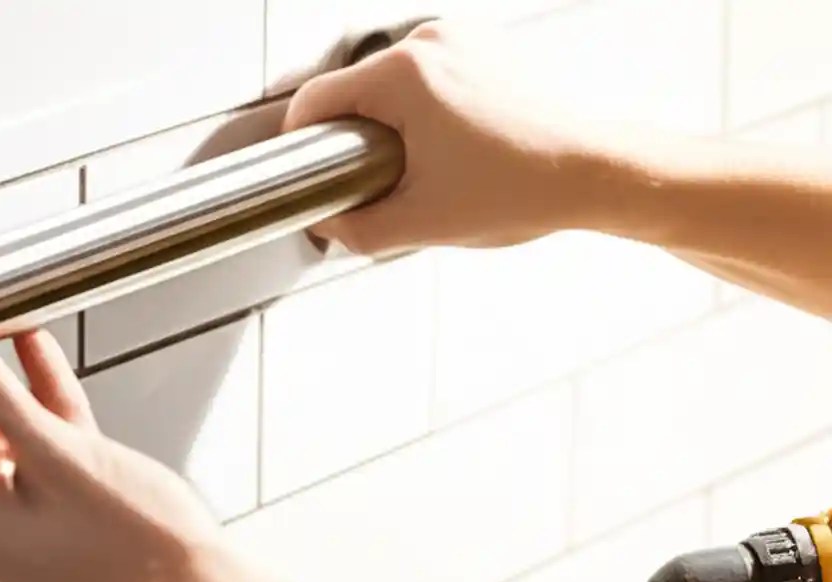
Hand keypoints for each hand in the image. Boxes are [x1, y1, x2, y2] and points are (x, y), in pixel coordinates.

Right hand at [284, 20, 610, 253]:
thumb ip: (356, 228)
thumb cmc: (523, 188)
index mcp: (403, 75)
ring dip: (391, 125)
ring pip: (388, 85)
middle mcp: (428, 42)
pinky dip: (424, 112)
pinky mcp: (481, 47)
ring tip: (428, 167)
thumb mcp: (421, 224)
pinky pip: (425, 79)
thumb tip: (324, 222)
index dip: (301, 142)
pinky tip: (452, 148)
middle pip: (352, 89)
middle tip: (383, 182)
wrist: (595, 171)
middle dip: (355, 138)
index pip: (315, 99)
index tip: (307, 172)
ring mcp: (459, 39)